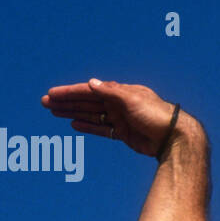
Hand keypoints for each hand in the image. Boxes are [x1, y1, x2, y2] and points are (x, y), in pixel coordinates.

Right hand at [41, 79, 179, 156]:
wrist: (175, 137)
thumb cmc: (156, 115)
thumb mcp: (132, 100)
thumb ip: (110, 91)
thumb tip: (90, 82)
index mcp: (120, 92)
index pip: (89, 90)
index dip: (70, 92)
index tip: (52, 93)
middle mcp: (119, 104)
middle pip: (87, 101)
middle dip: (67, 102)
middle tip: (44, 102)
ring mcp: (121, 119)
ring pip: (91, 114)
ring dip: (73, 113)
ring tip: (53, 112)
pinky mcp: (124, 133)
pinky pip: (101, 128)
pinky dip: (88, 126)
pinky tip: (74, 125)